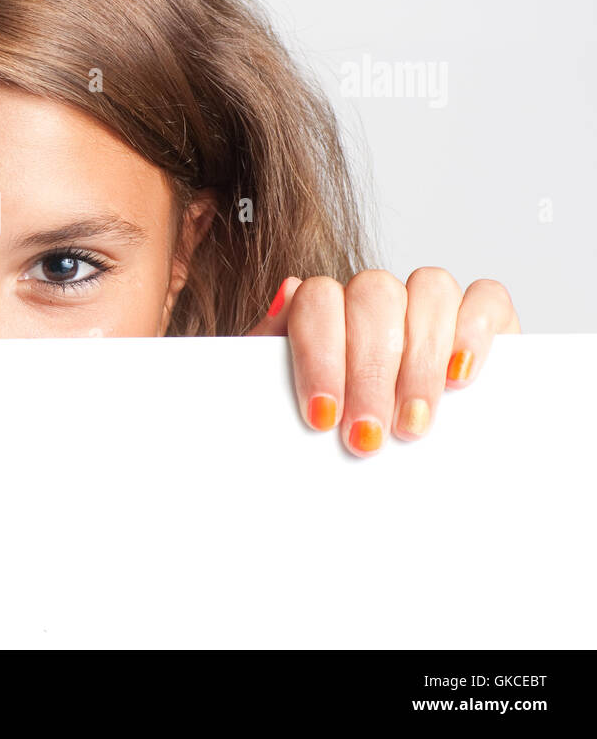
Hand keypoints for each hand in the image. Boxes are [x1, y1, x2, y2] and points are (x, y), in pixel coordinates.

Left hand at [245, 268, 520, 456]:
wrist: (379, 471)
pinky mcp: (484, 319)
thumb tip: (288, 291)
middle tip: (368, 435)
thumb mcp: (283, 399)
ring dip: (420, 360)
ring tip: (412, 423)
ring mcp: (429, 304)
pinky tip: (459, 376)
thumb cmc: (326, 427)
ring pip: (430, 289)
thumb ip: (272, 347)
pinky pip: (486, 298)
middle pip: (374, 295)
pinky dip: (474, 331)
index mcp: (325, 308)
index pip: (319, 298)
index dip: (320, 354)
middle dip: (370, 371)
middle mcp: (376, 298)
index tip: (322, 416)